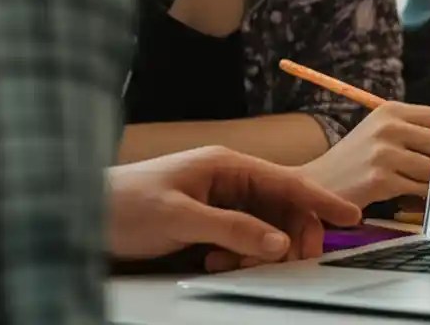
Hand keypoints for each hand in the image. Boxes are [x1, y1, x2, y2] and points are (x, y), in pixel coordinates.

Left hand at [108, 146, 359, 271]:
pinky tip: (215, 263)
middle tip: (292, 263)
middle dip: (290, 235)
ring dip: (259, 249)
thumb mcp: (180, 217)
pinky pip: (242, 239)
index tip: (351, 215)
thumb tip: (279, 244)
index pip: (287, 181)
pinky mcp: (207, 222)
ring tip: (228, 263)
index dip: (321, 199)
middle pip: (282, 207)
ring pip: (263, 227)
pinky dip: (238, 255)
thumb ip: (233, 228)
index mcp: (226, 165)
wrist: (78, 214)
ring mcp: (218, 202)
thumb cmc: (124, 205)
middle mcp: (228, 180)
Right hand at [299, 102, 429, 208]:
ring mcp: (384, 153)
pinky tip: (423, 200)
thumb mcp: (380, 134)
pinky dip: (427, 196)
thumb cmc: (356, 160)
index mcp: (391, 110)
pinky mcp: (381, 179)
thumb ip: (415, 132)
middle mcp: (388, 127)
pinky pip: (421, 189)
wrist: (316, 185)